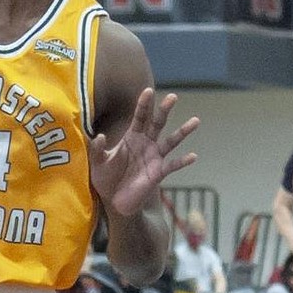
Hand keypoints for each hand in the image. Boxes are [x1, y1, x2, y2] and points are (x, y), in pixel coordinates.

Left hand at [89, 90, 200, 218]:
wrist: (114, 201)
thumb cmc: (106, 178)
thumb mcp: (97, 162)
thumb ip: (97, 149)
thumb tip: (99, 136)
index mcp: (132, 137)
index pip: (139, 117)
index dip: (143, 104)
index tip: (148, 91)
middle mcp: (146, 144)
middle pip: (157, 123)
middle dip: (165, 110)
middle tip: (173, 96)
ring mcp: (154, 157)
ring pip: (171, 141)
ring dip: (183, 131)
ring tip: (195, 121)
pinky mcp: (158, 173)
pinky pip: (173, 165)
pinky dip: (183, 161)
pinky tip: (193, 156)